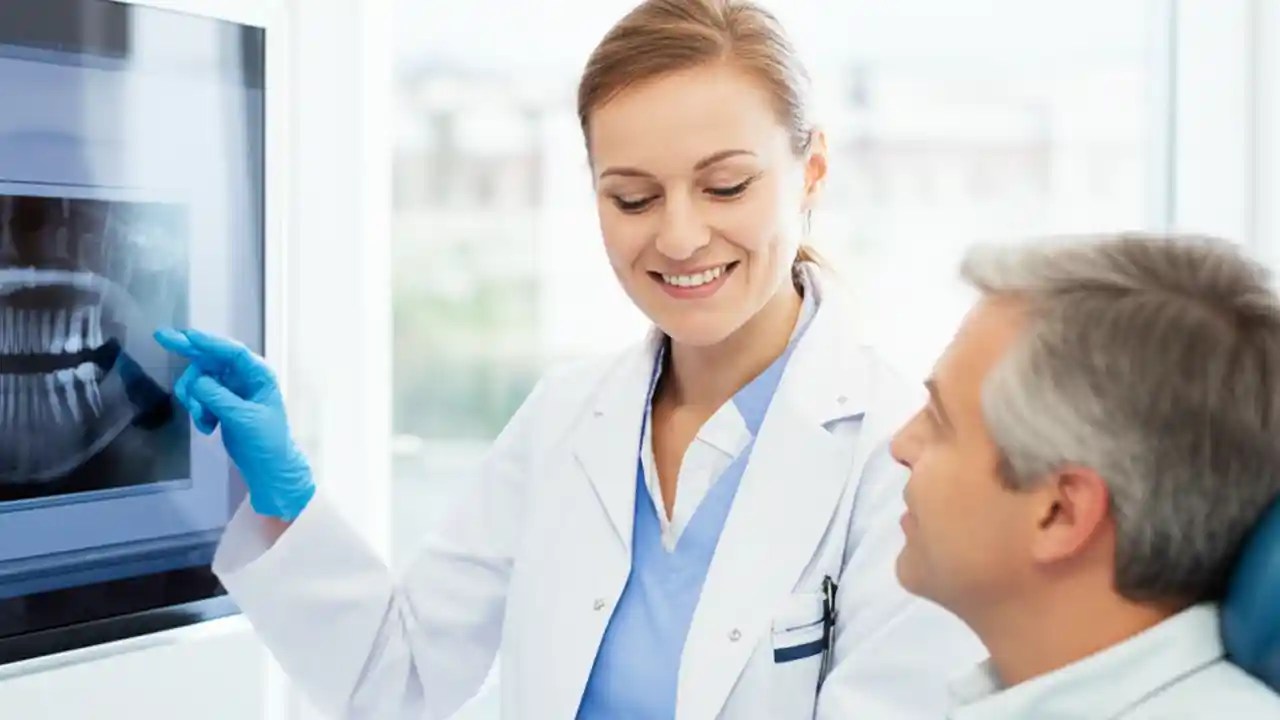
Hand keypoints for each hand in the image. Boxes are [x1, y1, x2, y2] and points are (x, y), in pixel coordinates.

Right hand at [153, 327, 314, 519]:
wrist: (268, 468)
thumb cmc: (266, 441)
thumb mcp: (243, 418)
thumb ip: (219, 397)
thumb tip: (196, 380)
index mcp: (258, 375)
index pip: (231, 352)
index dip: (208, 342)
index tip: (186, 336)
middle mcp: (244, 377)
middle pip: (211, 358)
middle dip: (187, 351)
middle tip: (162, 336)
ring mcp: (231, 390)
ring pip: (199, 379)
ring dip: (194, 398)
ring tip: (203, 419)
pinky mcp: (221, 404)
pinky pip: (199, 397)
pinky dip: (198, 411)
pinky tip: (208, 427)